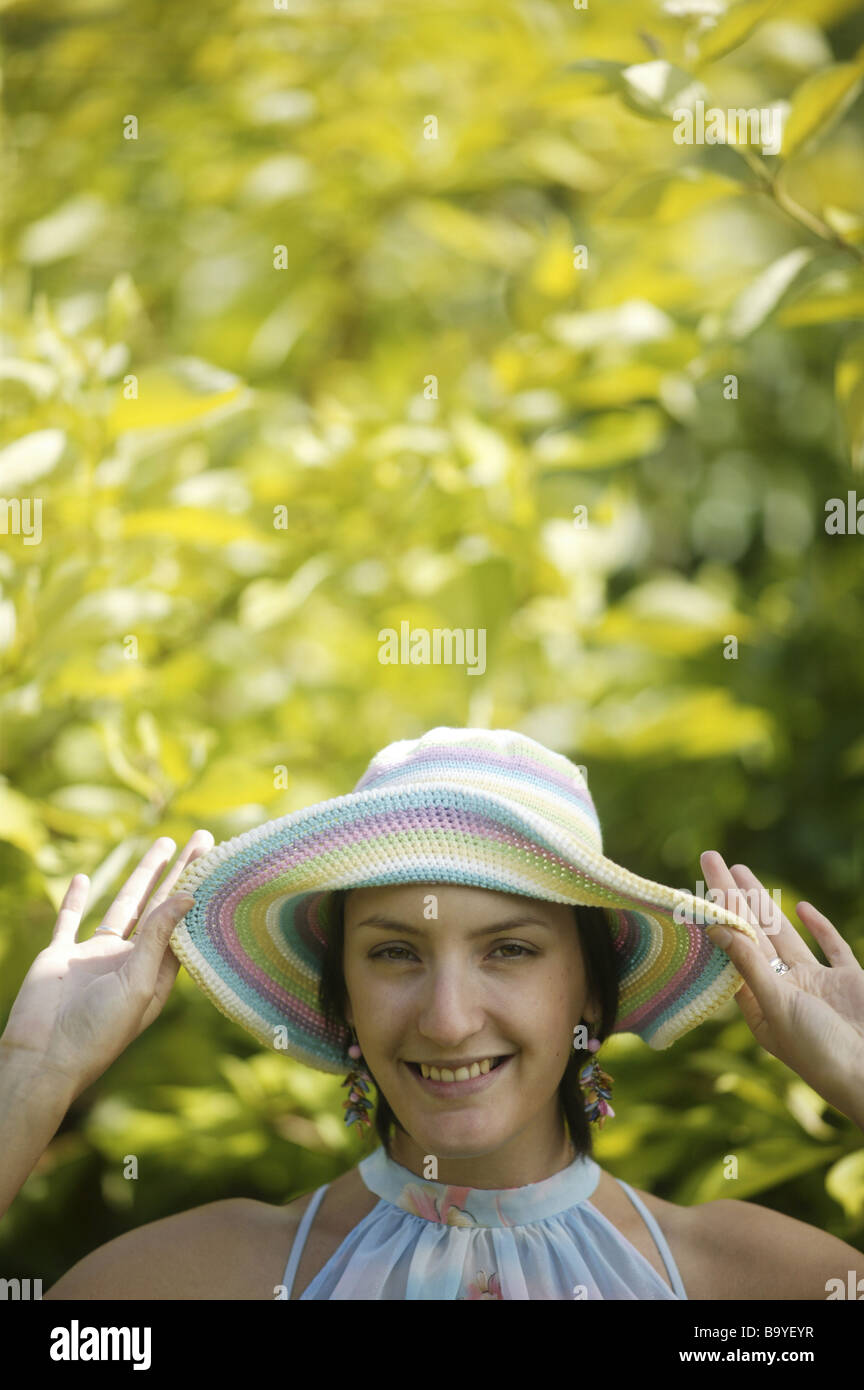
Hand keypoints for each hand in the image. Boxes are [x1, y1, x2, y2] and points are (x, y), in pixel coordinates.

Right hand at [0, 830, 212, 1099]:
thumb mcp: (137, 984)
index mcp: (155, 973)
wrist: (42, 1057)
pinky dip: (75, 899)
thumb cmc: (98, 1032)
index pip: (184, 921)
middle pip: (161, 905)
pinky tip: (81, 877)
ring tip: (160, 844)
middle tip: (202, 838)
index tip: (217, 859)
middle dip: (179, 872)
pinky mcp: (62, 956)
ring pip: (123, 905)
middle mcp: (130, 961)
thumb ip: (158, 938)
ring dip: (141, 877)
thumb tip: (189, 895)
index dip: (199, 890)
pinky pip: (70, 920)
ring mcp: (95, 957)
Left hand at [700, 851, 863, 1125]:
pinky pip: (832, 948)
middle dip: (732, 896)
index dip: (716, 911)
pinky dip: (820, 928)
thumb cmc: (820, 1051)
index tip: (697, 882)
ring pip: (785, 933)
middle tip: (711, 858)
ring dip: (765, 903)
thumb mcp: (777, 1005)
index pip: (731, 944)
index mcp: (759, 1000)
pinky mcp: (848, 982)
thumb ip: (748, 965)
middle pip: (751, 931)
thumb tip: (714, 926)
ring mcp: (818, 984)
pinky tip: (802, 907)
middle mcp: (784, 988)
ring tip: (743, 871)